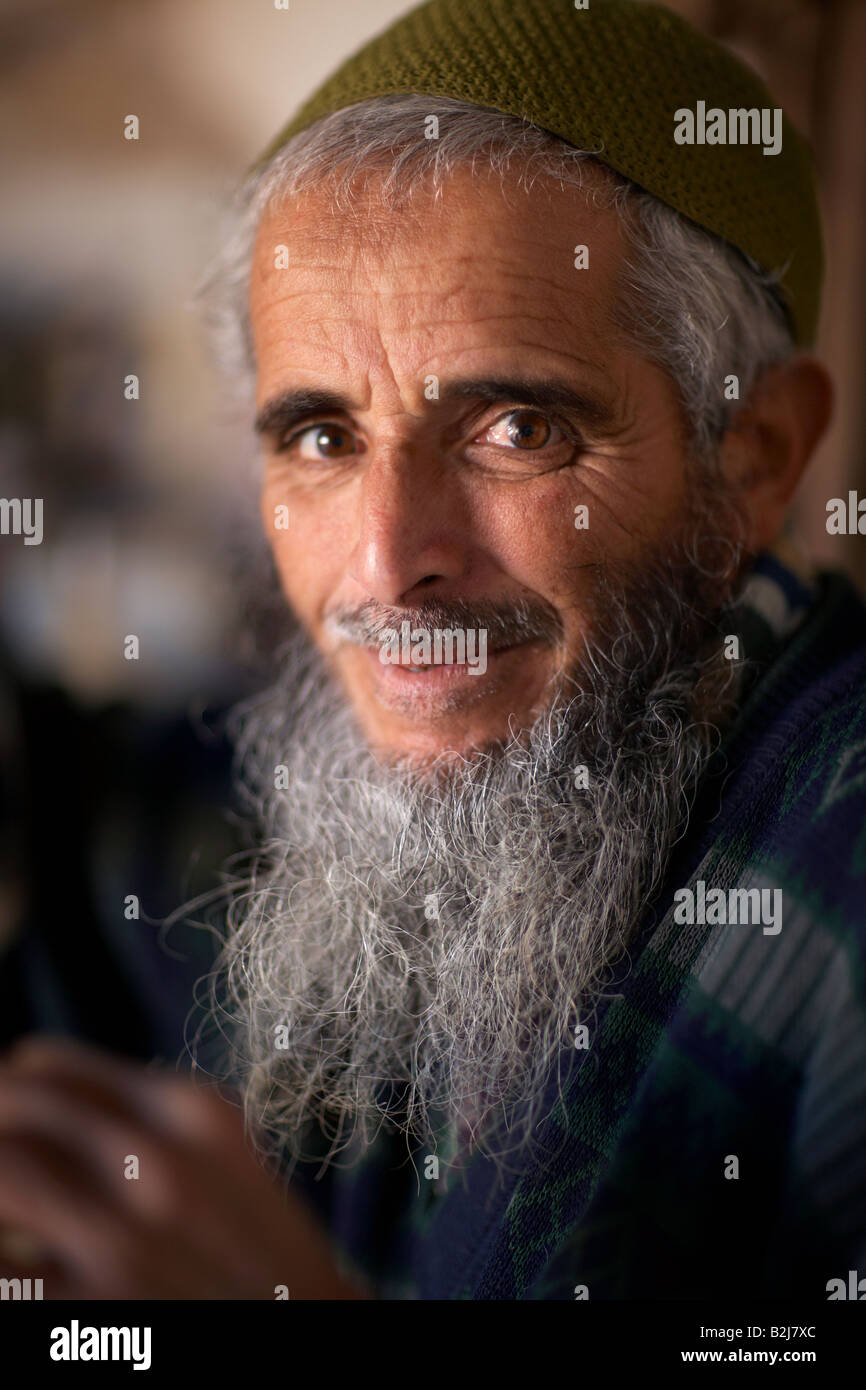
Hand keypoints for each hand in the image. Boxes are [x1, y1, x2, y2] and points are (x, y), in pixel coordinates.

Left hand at [0, 1036, 366, 1298]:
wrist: (312, 1335)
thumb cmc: (267, 1265)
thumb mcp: (226, 1167)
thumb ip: (154, 1131)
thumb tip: (49, 1116)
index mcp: (192, 1112)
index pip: (48, 1069)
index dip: (8, 1090)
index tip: (2, 1113)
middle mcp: (156, 1161)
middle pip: (13, 1106)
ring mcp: (120, 1239)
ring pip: (0, 1172)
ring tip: (5, 1212)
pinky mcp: (88, 1313)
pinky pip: (0, 1268)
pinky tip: (15, 1260)